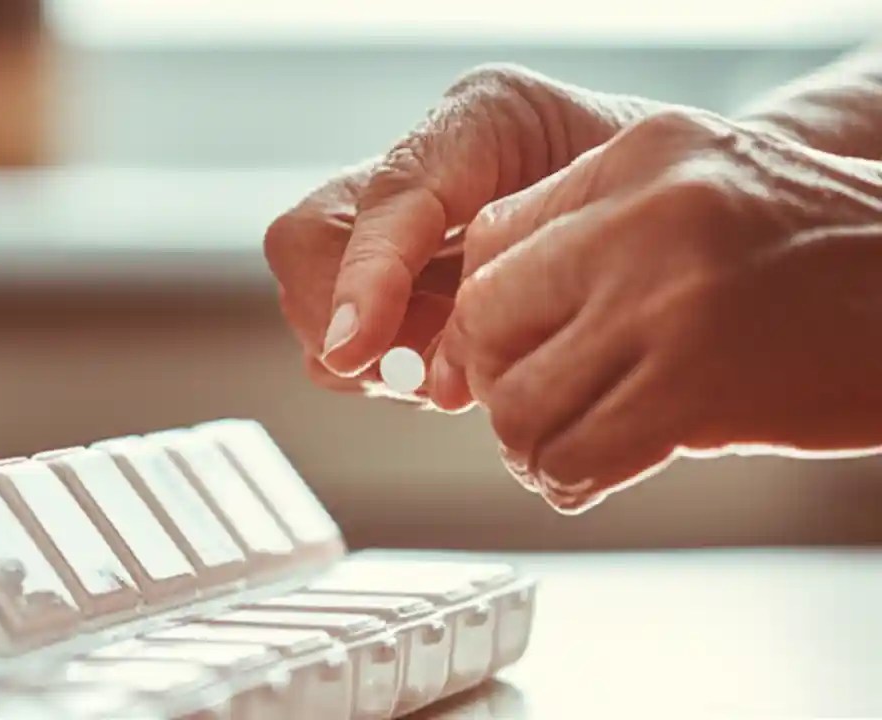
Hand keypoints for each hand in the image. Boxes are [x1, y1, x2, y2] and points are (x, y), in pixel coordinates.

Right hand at [264, 65, 659, 399]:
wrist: (705, 212)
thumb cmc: (677, 208)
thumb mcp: (625, 224)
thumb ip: (525, 279)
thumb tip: (430, 378)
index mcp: (484, 119)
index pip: (385, 195)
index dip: (364, 278)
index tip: (357, 351)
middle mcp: (427, 162)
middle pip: (306, 240)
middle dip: (347, 318)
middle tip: (419, 368)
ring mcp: (404, 220)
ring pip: (312, 296)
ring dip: (368, 350)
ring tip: (448, 366)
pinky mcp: (398, 277)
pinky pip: (347, 336)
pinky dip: (383, 365)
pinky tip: (444, 362)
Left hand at [434, 109, 881, 511]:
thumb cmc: (827, 255)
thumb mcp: (705, 191)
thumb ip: (601, 230)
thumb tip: (492, 316)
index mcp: (641, 156)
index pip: (490, 237)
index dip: (485, 311)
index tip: (505, 347)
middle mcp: (644, 217)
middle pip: (487, 316)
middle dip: (495, 377)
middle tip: (527, 405)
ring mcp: (668, 301)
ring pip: (520, 398)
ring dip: (527, 442)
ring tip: (559, 450)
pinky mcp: (696, 388)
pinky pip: (575, 453)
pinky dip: (568, 479)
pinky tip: (590, 476)